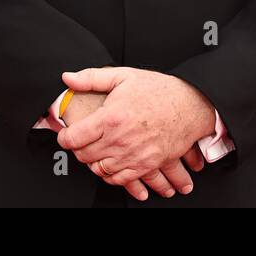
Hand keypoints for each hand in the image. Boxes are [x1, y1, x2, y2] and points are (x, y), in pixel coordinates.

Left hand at [57, 66, 214, 198]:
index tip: (66, 134)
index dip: (64, 137)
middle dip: (78, 149)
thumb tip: (68, 78)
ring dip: (94, 162)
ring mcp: (133, 155)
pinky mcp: (146, 165)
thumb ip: (91, 78)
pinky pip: (119, 179)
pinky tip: (111, 163)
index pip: (74, 138)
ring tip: (97, 150)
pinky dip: (110, 174)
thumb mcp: (124, 76)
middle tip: (82, 141)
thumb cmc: (158, 90)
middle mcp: (120, 140)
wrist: (190, 105)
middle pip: (84, 156)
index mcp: (111, 118)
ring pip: (99, 170)